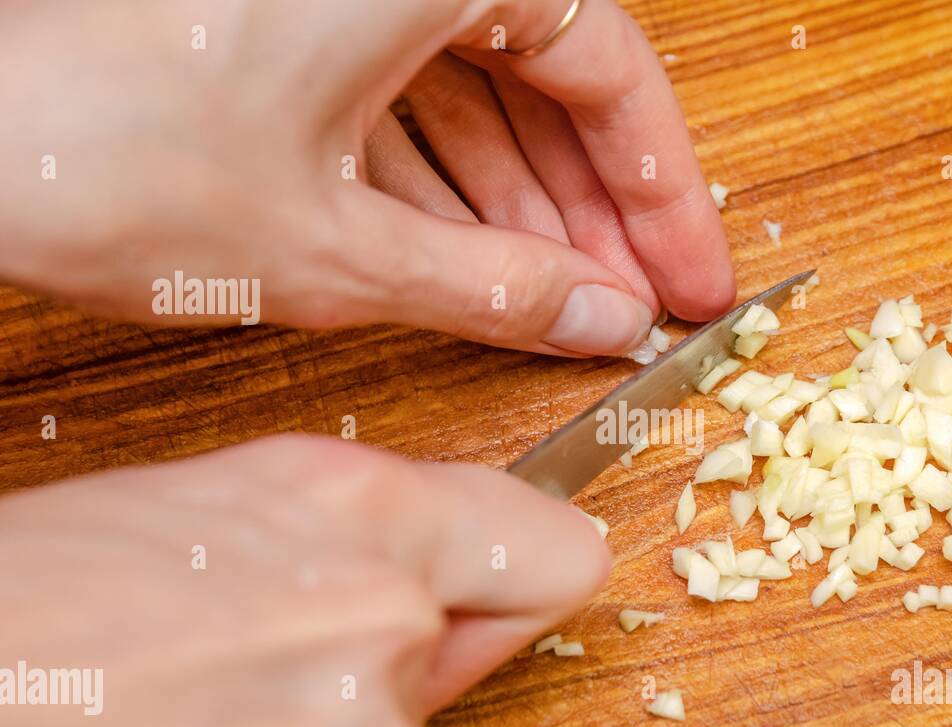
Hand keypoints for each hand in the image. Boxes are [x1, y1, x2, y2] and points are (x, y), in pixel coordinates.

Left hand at [0, 0, 734, 355]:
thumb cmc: (105, 152)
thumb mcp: (338, 248)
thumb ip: (498, 286)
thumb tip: (604, 319)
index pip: (610, 65)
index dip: (663, 191)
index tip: (693, 277)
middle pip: (550, 76)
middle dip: (595, 206)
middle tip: (633, 305)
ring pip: (478, 88)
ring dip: (524, 202)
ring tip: (563, 303)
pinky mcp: (284, 18)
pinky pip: (404, 93)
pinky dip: (445, 180)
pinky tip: (478, 261)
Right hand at [0, 435, 608, 726]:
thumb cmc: (25, 610)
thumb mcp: (190, 513)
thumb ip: (333, 538)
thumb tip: (413, 578)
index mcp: (356, 515)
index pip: (549, 548)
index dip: (527, 565)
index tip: (504, 581)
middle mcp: (386, 631)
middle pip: (453, 661)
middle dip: (382, 666)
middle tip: (255, 668)